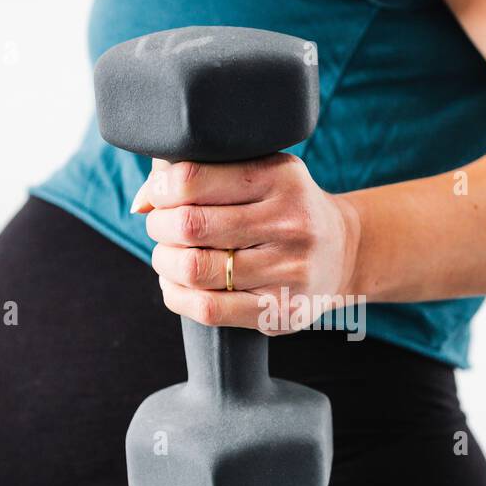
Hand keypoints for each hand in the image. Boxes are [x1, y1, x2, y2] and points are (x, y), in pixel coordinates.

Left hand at [132, 154, 360, 333]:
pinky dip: (177, 297)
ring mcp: (288, 271)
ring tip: (169, 257)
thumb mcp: (260, 174)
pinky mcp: (281, 311)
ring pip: (195, 270)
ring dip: (165, 263)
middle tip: (161, 228)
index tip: (159, 197)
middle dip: (159, 228)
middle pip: (190, 226)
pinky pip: (209, 309)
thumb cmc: (283, 209)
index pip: (194, 180)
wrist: (343, 252)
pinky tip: (177, 286)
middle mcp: (289, 222)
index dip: (160, 190)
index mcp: (280, 177)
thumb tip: (142, 202)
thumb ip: (201, 175)